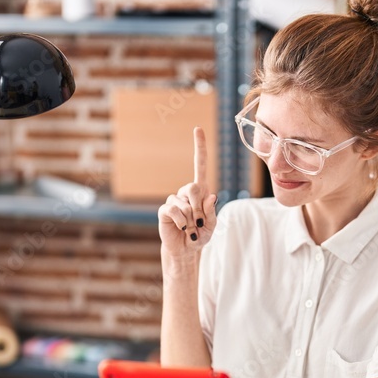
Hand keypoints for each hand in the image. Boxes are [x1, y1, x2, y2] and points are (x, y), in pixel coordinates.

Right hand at [157, 127, 217, 256]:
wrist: (186, 249)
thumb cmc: (200, 235)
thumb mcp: (212, 225)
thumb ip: (212, 212)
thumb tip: (211, 195)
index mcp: (201, 191)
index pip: (200, 165)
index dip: (200, 147)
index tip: (198, 129)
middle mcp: (186, 192)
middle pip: (193, 187)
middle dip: (198, 208)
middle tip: (199, 223)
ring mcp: (175, 200)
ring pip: (184, 204)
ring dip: (191, 220)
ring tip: (190, 229)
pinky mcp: (165, 210)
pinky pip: (174, 211)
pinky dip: (182, 222)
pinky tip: (182, 229)